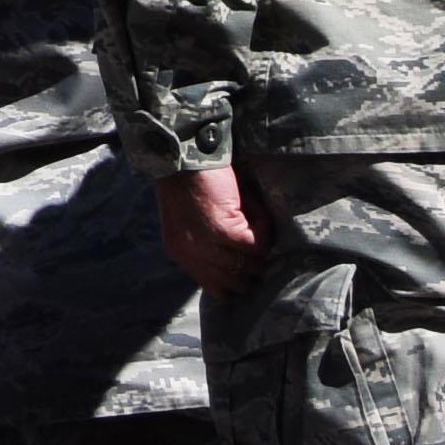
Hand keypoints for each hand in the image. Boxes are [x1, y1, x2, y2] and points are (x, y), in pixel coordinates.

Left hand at [158, 164, 268, 293]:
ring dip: (260, 252)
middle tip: (261, 253)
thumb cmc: (189, 182)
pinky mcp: (223, 230)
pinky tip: (261, 216)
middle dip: (251, 270)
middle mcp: (190, 254)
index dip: (236, 282)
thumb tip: (247, 262)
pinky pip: (256, 244)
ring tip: (261, 232)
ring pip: (248, 266)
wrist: (183, 155)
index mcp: (180, 253)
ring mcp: (206, 245)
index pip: (215, 288)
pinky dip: (264, 231)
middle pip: (233, 284)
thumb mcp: (193, 223)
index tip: (250, 270)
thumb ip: (211, 246)